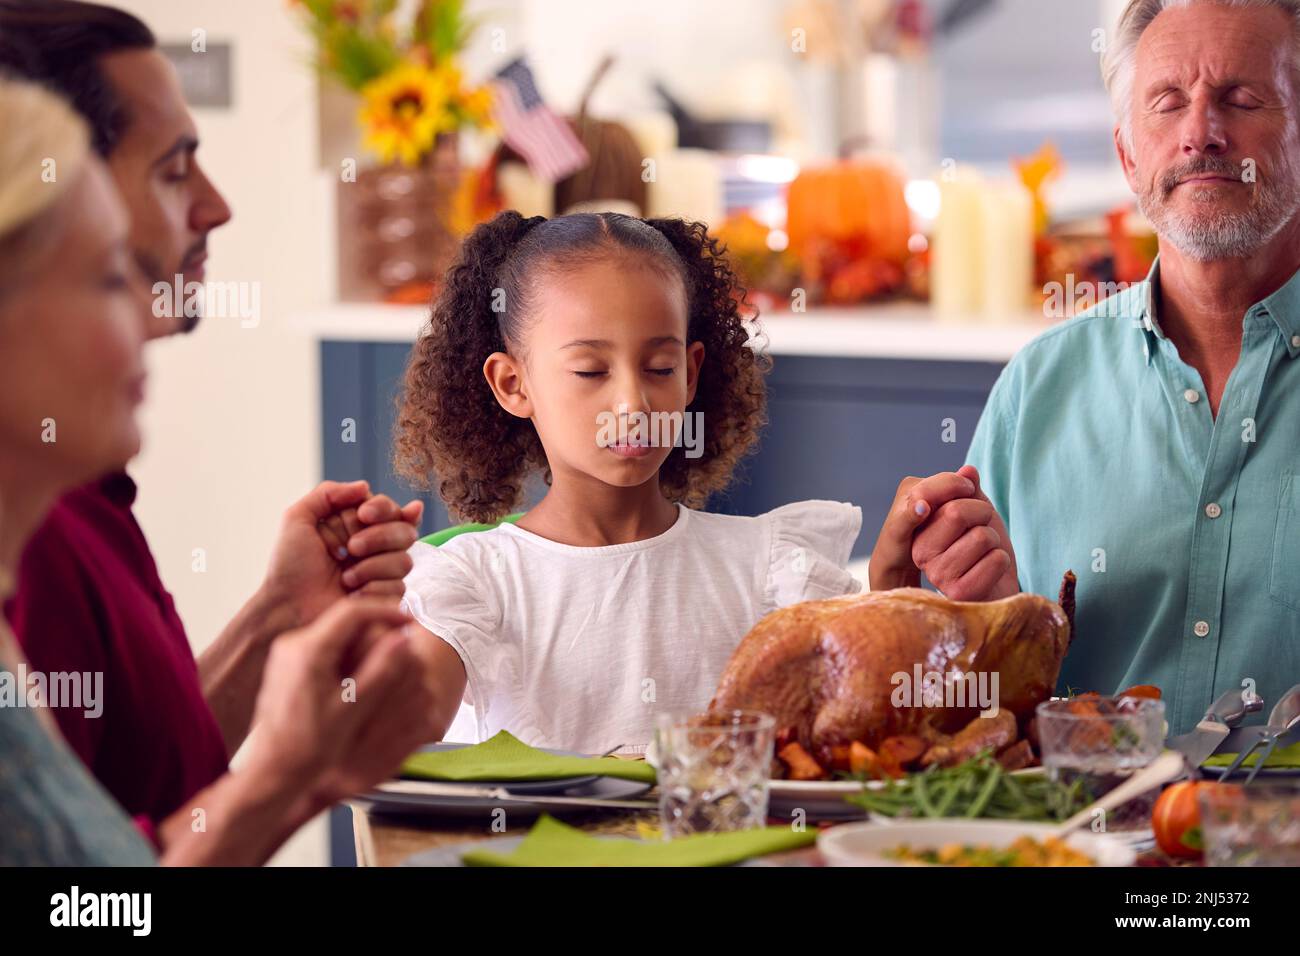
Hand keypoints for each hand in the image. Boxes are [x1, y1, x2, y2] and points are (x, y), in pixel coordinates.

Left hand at [241, 598, 436, 810]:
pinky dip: (346, 656)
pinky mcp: (286, 666)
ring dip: (361, 643)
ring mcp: (286, 654)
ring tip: (386, 664)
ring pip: (334, 634)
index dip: (387, 612)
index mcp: (307, 650)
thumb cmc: (310, 747)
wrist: (273, 771)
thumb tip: (404, 639)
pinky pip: (323, 648)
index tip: (410, 623)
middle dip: (375, 630)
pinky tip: (360, 678)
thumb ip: (381, 670)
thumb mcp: (354, 708)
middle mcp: (291, 644)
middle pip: (343, 621)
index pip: (353, 611)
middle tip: (403, 644)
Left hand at [259, 480, 423, 629]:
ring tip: (345, 577)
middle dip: (380, 537)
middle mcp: (375, 548)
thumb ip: (328, 493)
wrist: (288, 607)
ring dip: (372, 567)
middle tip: (351, 548)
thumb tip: (365, 486)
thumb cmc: (289, 567)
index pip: (391, 509)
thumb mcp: (298, 519)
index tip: (364, 515)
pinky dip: (372, 589)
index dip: (384, 509)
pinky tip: (352, 594)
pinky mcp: (384, 600)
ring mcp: (382, 575)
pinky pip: (397, 588)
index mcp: (358, 527)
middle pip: (406, 532)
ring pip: (404, 561)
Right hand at [870, 465, 1018, 600]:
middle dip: (983, 513)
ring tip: (986, 553)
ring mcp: (938, 574)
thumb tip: (968, 470)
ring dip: (995, 541)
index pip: (932, 495)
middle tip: (984, 527)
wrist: (995, 587)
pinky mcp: (959, 592)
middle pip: (957, 512)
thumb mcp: (976, 512)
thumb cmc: (982, 548)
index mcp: (918, 531)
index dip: (962, 488)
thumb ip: (970, 491)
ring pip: (982, 536)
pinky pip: (996, 559)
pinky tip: (991, 570)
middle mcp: (921, 553)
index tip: (970, 492)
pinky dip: (1002, 560)